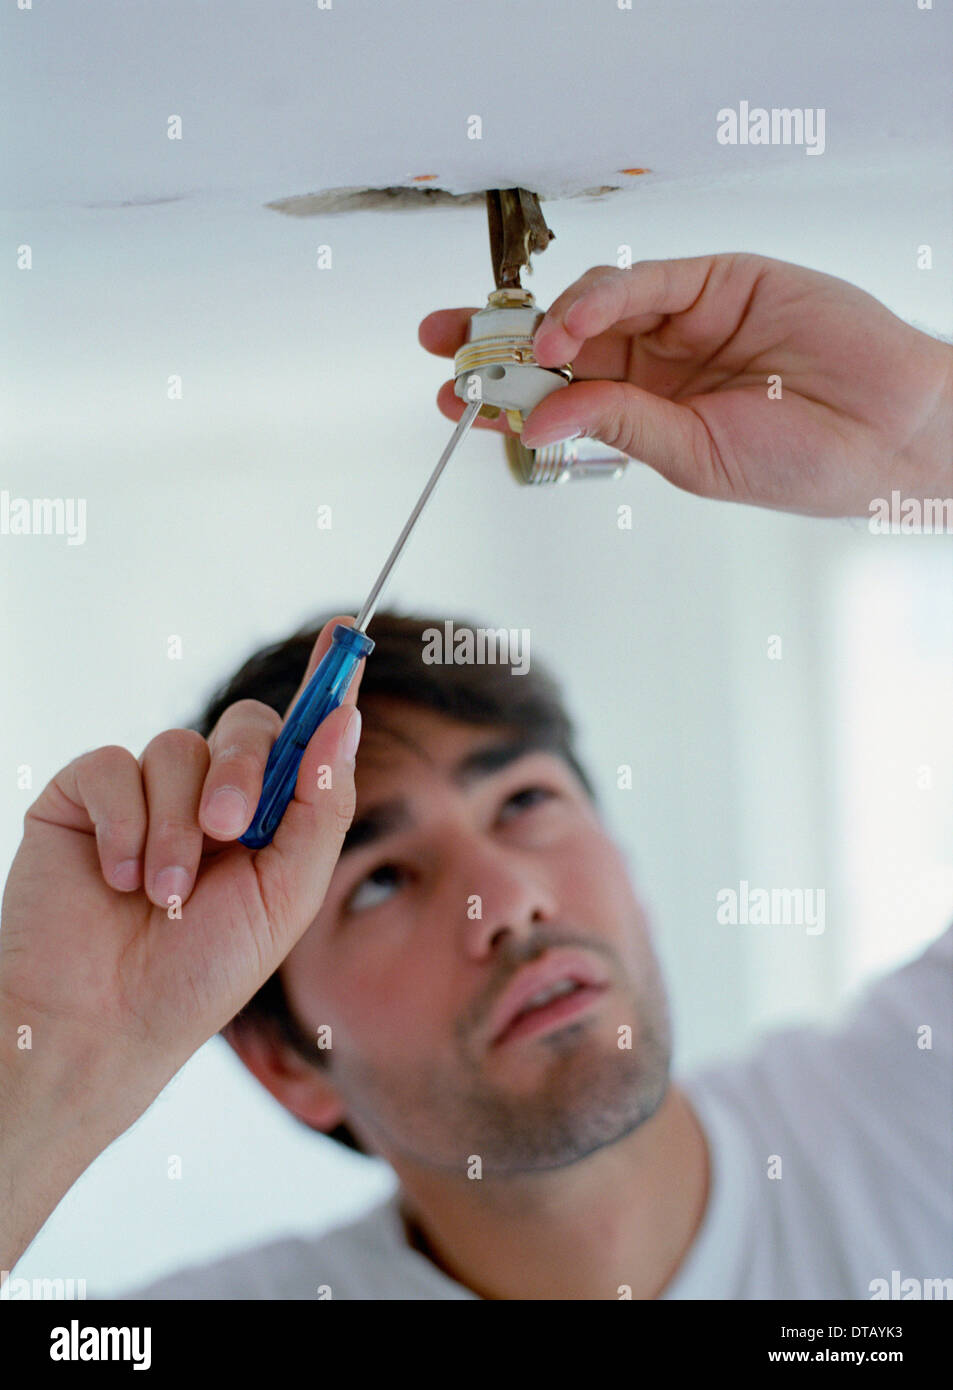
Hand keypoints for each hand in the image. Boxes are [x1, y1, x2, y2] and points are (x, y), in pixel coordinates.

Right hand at [0, 616, 362, 1117]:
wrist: (104, 1023)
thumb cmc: (200, 974)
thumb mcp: (286, 894)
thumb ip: (320, 805)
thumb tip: (343, 718)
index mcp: (269, 819)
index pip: (301, 737)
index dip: (325, 684)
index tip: (346, 634)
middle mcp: (211, 796)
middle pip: (246, 727)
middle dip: (243, 771)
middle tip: (229, 830)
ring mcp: (146, 793)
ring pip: (177, 748)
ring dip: (175, 826)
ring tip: (161, 894)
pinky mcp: (84, 797)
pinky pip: (112, 764)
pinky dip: (122, 822)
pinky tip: (118, 876)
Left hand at [420, 253, 951, 516]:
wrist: (887, 431)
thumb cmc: (803, 461)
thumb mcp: (691, 457)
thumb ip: (616, 425)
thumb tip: (539, 418)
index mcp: (646, 412)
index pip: (558, 396)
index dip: (503, 394)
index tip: (451, 397)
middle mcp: (657, 362)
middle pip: (560, 343)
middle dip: (500, 344)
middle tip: (446, 345)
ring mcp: (685, 318)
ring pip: (594, 305)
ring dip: (545, 323)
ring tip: (516, 352)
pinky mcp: (717, 279)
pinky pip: (645, 280)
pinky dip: (600, 298)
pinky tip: (570, 327)